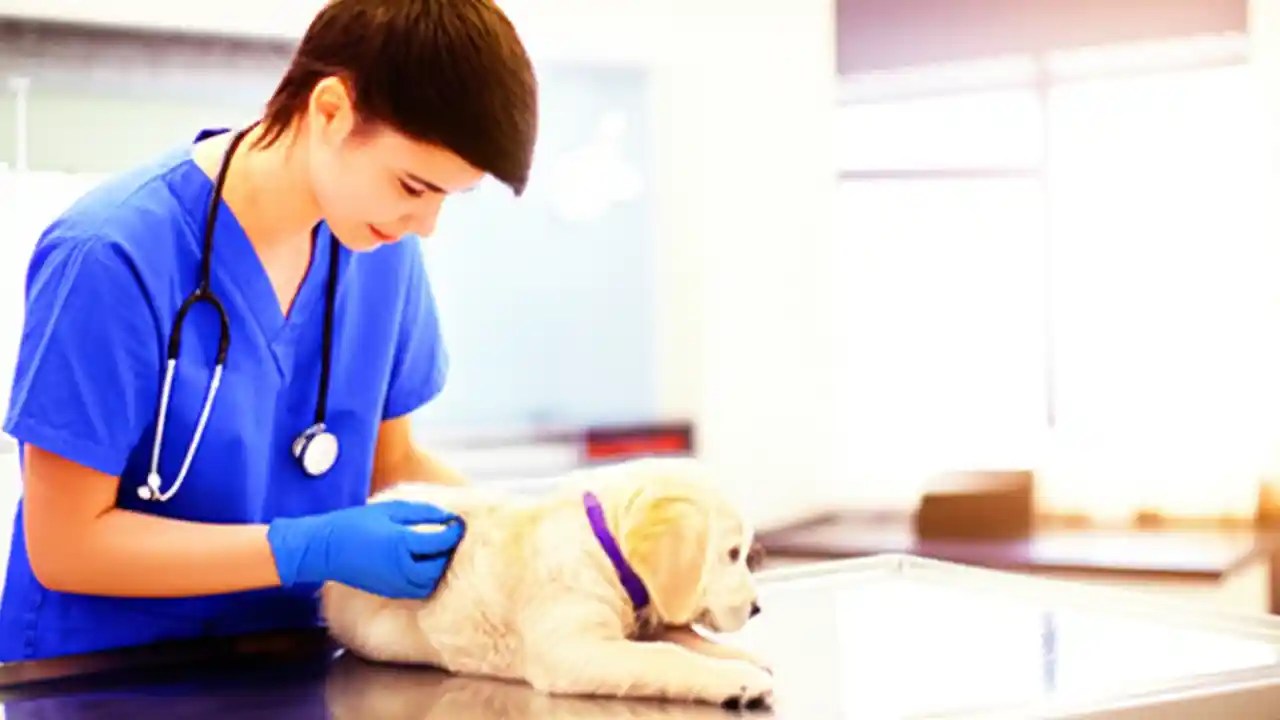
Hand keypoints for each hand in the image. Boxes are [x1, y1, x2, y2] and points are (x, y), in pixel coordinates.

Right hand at [267, 501, 464, 598]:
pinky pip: (417, 587)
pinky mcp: (390, 590)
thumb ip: (421, 513)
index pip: (440, 540)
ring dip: (437, 565)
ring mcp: (396, 582)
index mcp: (402, 544)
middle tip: (450, 535)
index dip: (452, 530)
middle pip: (439, 564)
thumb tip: (448, 516)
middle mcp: (402, 568)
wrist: (326, 549)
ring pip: (430, 579)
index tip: (457, 521)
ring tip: (436, 549)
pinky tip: (420, 561)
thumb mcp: (389, 510)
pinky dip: (424, 576)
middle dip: (447, 550)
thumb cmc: (355, 524)